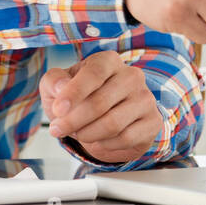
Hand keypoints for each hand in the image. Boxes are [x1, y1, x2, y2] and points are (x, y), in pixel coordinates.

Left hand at [40, 51, 162, 163]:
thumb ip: (53, 81)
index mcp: (108, 61)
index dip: (74, 92)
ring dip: (87, 134)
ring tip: (78, 133)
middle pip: (100, 102)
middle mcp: (131, 76)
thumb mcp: (58, 86)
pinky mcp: (152, 121)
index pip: (94, 73)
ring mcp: (145, 98)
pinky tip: (98, 139)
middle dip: (73, 121)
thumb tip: (60, 87)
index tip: (58, 110)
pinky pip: (126, 138)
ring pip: (113, 124)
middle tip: (58, 129)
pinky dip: (105, 143)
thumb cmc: (80, 96)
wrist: (105, 116)